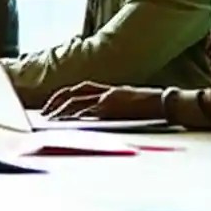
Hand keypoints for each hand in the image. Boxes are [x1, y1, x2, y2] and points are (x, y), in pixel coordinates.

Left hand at [42, 82, 161, 119]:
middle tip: (45, 113)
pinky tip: (65, 121)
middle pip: (73, 92)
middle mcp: (105, 91)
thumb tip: (99, 117)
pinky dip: (74, 115)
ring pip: (75, 100)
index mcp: (109, 89)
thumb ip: (113, 107)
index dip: (64, 95)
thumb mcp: (129, 103)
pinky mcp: (111, 108)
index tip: (53, 104)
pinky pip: (87, 111)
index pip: (80, 89)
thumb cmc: (151, 106)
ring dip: (60, 109)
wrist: (165, 103)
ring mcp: (107, 98)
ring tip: (50, 119)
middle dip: (56, 101)